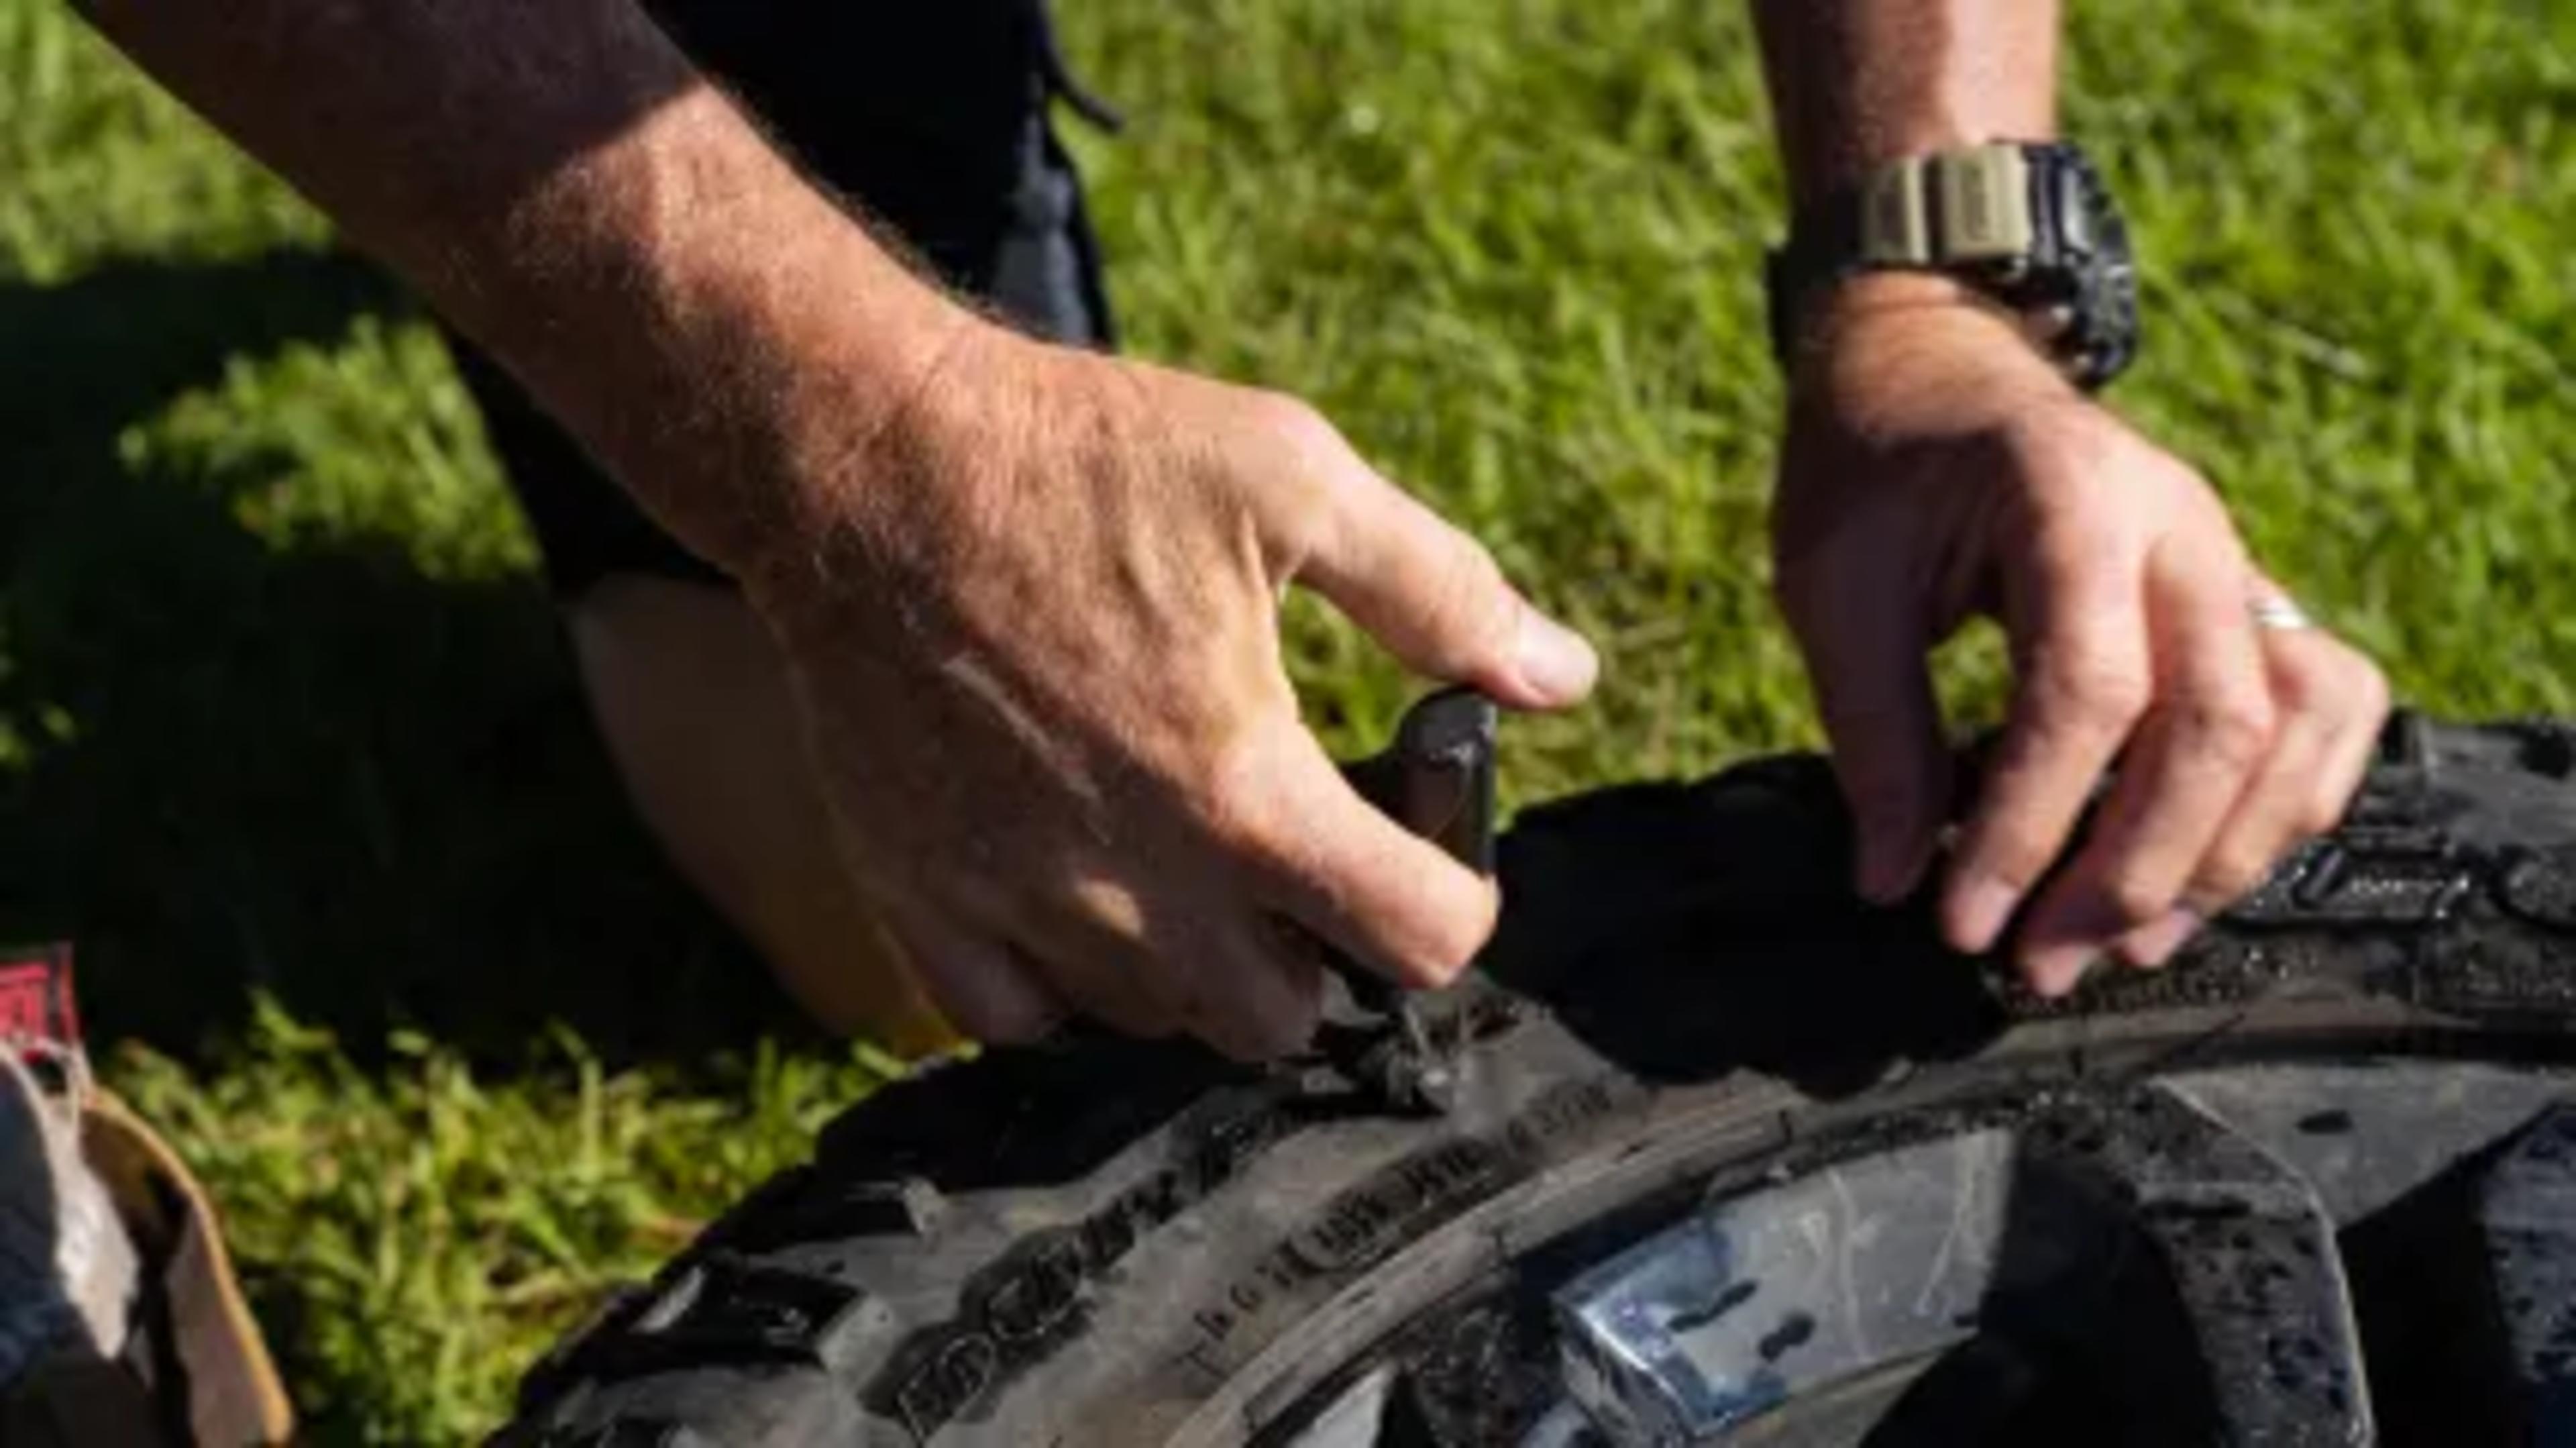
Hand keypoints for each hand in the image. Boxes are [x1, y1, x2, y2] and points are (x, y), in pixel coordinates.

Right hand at [734, 322, 1598, 1058]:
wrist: (864, 460)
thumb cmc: (1085, 457)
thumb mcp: (1292, 481)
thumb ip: (1442, 594)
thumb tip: (1565, 677)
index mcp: (1248, 794)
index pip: (1420, 942)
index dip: (1454, 899)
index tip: (1423, 846)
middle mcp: (1138, 883)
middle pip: (1286, 1019)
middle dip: (1318, 948)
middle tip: (1294, 849)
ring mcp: (1020, 906)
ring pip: (1158, 1022)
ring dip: (1197, 963)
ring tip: (1188, 851)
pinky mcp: (920, 903)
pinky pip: (1022, 1018)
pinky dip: (1064, 981)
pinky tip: (1079, 884)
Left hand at [1771, 278, 2388, 993]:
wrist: (1933, 371)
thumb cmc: (1874, 470)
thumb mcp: (1833, 584)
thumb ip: (1873, 731)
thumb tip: (1891, 881)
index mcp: (2071, 498)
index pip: (2086, 693)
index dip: (2025, 826)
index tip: (1962, 922)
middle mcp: (2185, 527)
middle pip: (2216, 726)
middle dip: (2131, 870)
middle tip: (2041, 964)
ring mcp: (2235, 560)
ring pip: (2297, 728)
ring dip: (2221, 858)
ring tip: (2121, 947)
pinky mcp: (2249, 598)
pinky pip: (2327, 708)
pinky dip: (2285, 804)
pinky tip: (2200, 875)